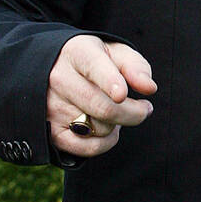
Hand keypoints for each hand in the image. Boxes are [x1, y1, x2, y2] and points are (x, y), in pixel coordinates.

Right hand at [47, 35, 156, 158]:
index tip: (122, 94)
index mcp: (77, 53)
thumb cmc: (95, 61)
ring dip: (117, 124)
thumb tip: (149, 88)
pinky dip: (106, 142)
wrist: (55, 70)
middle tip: (144, 108)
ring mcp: (52, 106)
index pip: (94, 67)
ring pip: (99, 128)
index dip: (110, 82)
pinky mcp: (51, 131)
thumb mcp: (116, 53)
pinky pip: (88, 148)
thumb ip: (136, 66)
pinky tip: (108, 129)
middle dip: (134, 113)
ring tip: (114, 110)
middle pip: (103, 107)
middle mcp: (59, 79)